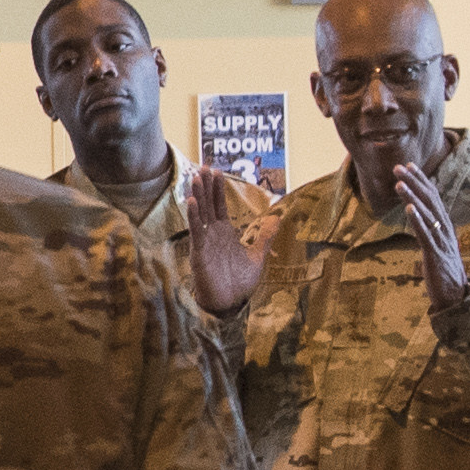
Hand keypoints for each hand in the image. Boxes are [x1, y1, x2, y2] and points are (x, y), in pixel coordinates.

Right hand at [185, 164, 278, 312]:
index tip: (216, 171)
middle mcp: (213, 234)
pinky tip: (192, 201)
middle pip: (208, 205)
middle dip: (206, 186)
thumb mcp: (257, 256)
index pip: (219, 206)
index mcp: (225, 233)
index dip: (217, 189)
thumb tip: (277, 219)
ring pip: (200, 214)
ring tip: (197, 177)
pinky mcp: (199, 251)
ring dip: (198, 195)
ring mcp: (205, 242)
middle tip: (204, 166)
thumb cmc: (239, 282)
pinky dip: (194, 216)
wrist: (229, 302)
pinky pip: (196, 230)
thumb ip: (265, 237)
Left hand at [385, 147, 469, 309]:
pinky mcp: (436, 254)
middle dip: (414, 182)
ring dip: (412, 197)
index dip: (421, 180)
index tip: (409, 165)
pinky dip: (418, 220)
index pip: (433, 196)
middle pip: (429, 200)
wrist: (456, 295)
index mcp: (445, 225)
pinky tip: (408, 209)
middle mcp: (445, 229)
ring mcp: (442, 241)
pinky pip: (426, 235)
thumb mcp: (436, 244)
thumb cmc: (443, 269)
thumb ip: (429, 228)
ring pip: (427, 214)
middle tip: (398, 167)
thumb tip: (417, 214)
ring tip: (399, 183)